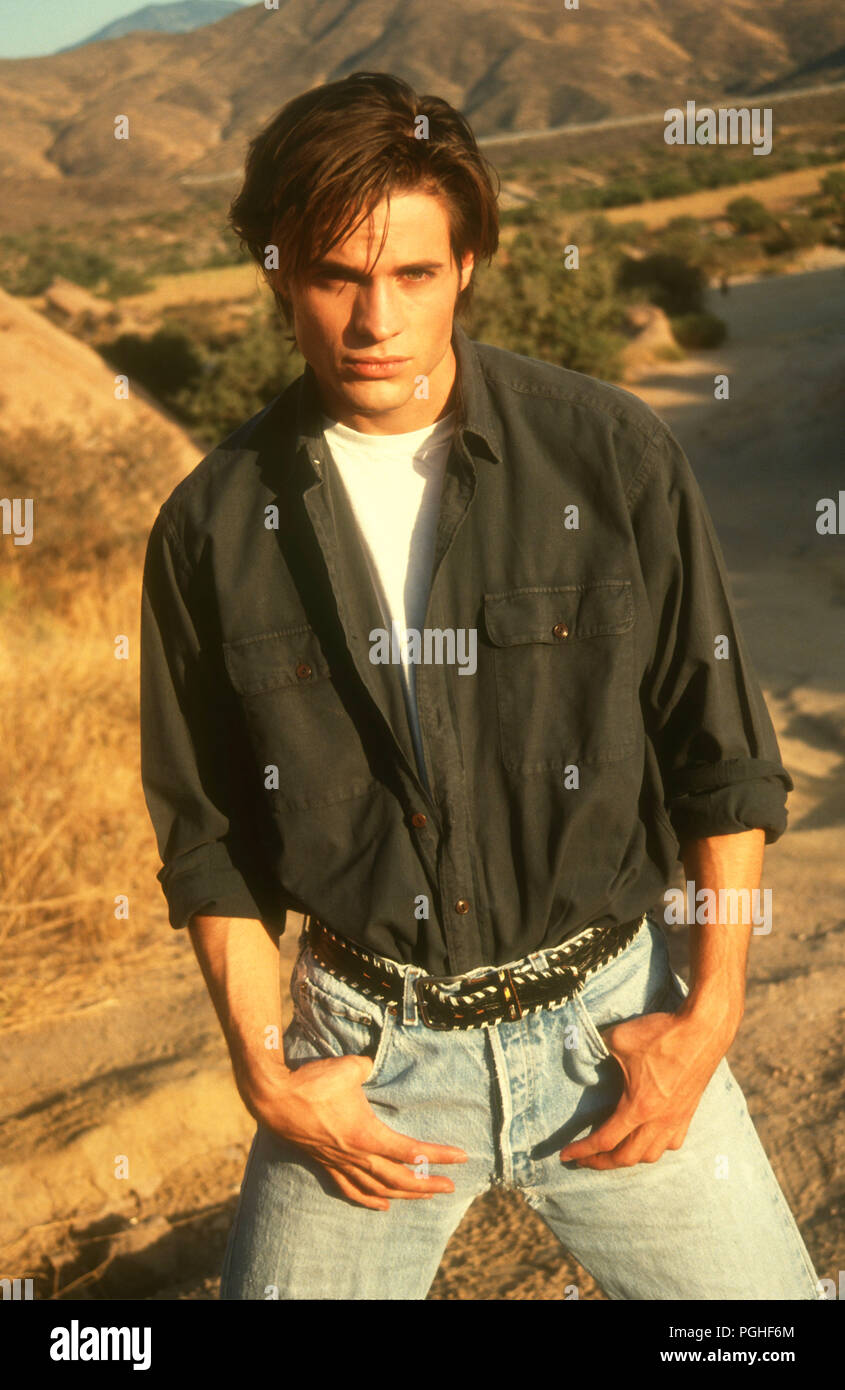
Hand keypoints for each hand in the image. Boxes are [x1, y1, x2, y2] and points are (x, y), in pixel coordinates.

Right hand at [248, 1052, 467, 1209]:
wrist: (274, 1098)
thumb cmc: (312, 1082)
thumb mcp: (349, 1067)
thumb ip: (368, 1067)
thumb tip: (372, 1065)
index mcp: (366, 1135)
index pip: (412, 1152)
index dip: (438, 1156)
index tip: (461, 1158)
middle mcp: (356, 1156)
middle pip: (400, 1178)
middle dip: (428, 1184)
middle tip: (450, 1187)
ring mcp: (340, 1163)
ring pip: (378, 1188)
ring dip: (405, 1195)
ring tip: (426, 1197)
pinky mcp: (325, 1164)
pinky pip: (350, 1189)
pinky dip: (369, 1200)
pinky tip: (382, 1206)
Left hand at [559, 1009, 732, 1168]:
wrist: (704, 1029)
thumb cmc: (661, 1034)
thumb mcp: (618, 1038)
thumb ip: (596, 1050)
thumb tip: (582, 1054)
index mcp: (638, 1107)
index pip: (604, 1140)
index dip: (582, 1151)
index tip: (564, 1155)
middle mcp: (658, 1121)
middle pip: (626, 1157)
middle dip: (601, 1163)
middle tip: (583, 1160)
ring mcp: (677, 1119)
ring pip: (651, 1155)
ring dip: (628, 1158)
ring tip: (613, 1151)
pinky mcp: (689, 1113)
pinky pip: (672, 1144)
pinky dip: (655, 1148)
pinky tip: (647, 1140)